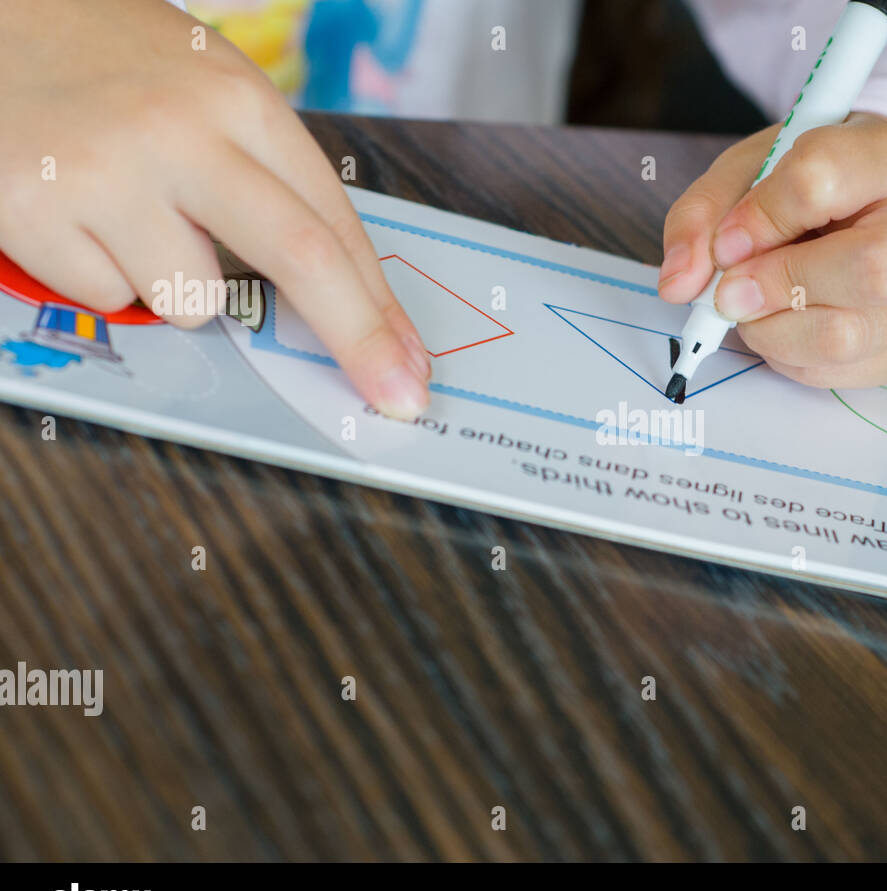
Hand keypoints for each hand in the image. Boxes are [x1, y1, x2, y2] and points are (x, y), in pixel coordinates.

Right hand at [0, 0, 429, 417]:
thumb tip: (340, 290)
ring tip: (131, 214)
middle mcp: (180, 133)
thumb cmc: (108, 59)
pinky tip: (78, 213)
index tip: (411, 361)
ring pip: (190, 301)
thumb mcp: (207, 90)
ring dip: (176, 285)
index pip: (334, 223)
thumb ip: (267, 178)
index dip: (382, 307)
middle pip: (302, 260)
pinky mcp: (31, 210)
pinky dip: (102, 274)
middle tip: (397, 397)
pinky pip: (107, 298)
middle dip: (360, 343)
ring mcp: (105, 173)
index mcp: (239, 99)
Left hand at [659, 113, 886, 388]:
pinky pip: (836, 372)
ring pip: (848, 335)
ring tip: (751, 308)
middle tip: (731, 291)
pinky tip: (782, 324)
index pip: (822, 181)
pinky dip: (786, 355)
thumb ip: (705, 216)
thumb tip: (680, 284)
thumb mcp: (749, 173)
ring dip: (773, 330)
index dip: (760, 216)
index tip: (726, 241)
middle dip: (778, 285)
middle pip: (873, 270)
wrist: (870, 210)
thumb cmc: (809, 187)